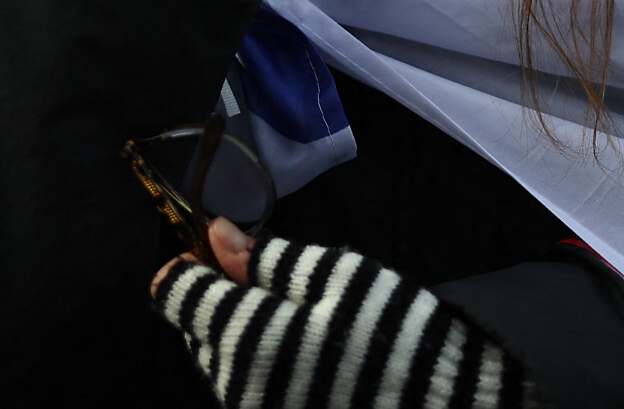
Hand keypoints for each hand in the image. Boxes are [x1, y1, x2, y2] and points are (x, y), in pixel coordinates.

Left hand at [151, 229, 537, 407]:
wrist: (446, 405)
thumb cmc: (392, 329)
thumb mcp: (334, 277)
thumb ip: (267, 259)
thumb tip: (215, 232)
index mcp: (243, 341)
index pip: (177, 295)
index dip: (189, 265)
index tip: (213, 248)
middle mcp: (235, 388)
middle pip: (197, 331)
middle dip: (217, 299)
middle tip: (266, 277)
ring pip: (221, 363)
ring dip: (238, 334)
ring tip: (294, 317)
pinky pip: (247, 389)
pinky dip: (260, 365)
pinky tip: (302, 353)